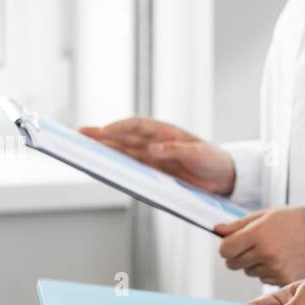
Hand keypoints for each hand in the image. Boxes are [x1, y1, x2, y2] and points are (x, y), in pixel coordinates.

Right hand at [79, 117, 234, 194]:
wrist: (224, 178)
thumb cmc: (214, 160)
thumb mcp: (199, 154)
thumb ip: (176, 151)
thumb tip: (153, 150)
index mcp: (167, 132)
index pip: (138, 126)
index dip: (120, 127)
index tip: (104, 130)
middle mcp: (155, 143)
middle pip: (124, 138)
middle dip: (102, 135)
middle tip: (79, 133)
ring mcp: (152, 158)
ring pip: (123, 152)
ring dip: (104, 150)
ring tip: (82, 147)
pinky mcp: (152, 173)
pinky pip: (131, 168)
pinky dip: (116, 167)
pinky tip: (101, 167)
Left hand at [214, 206, 304, 284]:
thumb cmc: (292, 220)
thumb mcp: (265, 215)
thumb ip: (238, 224)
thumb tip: (216, 230)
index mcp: (258, 233)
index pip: (225, 250)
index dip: (227, 247)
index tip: (234, 243)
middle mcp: (265, 252)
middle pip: (232, 264)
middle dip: (238, 256)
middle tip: (254, 246)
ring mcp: (275, 268)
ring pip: (248, 272)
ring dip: (254, 264)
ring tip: (273, 250)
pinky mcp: (283, 278)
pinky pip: (264, 279)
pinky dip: (269, 271)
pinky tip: (281, 259)